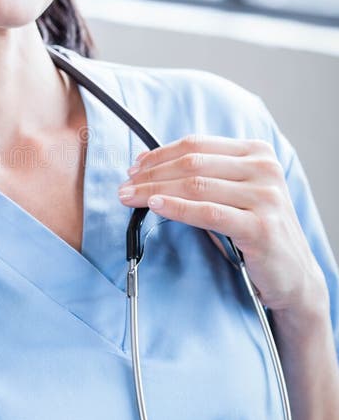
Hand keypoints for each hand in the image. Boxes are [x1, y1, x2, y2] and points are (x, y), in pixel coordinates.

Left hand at [118, 134, 325, 314]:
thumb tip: (148, 164)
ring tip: (130, 197)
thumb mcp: (236, 193)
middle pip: (192, 163)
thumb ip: (205, 175)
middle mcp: (264, 169)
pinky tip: (155, 207)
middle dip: (151, 173)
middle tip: (125, 185)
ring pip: (195, 185)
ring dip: (155, 190)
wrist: (293, 275)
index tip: (134, 167)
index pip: (196, 144)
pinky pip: (207, 212)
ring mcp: (265, 196)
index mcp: (257, 152)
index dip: (159, 154)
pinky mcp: (260, 227)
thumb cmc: (255, 231)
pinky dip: (176, 208)